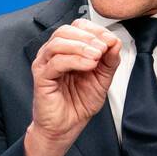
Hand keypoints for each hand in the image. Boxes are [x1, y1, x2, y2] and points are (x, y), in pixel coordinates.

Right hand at [25, 18, 120, 155]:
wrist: (65, 128)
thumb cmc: (78, 104)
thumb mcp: (101, 79)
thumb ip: (109, 61)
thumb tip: (115, 42)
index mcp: (67, 50)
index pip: (77, 27)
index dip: (95, 30)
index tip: (111, 41)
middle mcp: (53, 54)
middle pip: (66, 30)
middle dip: (89, 36)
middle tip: (103, 48)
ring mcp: (45, 64)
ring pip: (58, 42)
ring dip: (81, 46)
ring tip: (96, 56)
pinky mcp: (41, 77)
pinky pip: (56, 62)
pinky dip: (75, 60)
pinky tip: (88, 65)